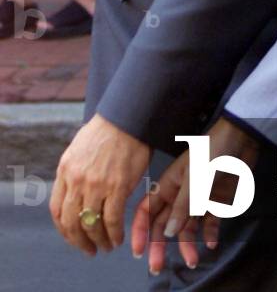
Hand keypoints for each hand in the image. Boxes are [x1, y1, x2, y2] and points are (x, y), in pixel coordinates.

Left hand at [50, 113, 149, 255]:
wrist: (127, 118)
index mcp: (65, 170)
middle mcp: (78, 180)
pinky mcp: (118, 186)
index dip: (63, 230)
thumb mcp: (78, 150)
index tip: (72, 237)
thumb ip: (73, 173)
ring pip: (92, 225)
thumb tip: (74, 198)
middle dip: (79, 242)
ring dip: (99, 241)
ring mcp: (97, 184)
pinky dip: (114, 234)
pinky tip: (118, 238)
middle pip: (71, 223)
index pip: (56, 210)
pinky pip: (113, 219)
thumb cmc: (106, 132)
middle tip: (89, 250)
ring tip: (107, 246)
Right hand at [130, 117, 259, 273]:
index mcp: (168, 185)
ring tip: (193, 260)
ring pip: (186, 228)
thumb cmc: (213, 152)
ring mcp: (199, 199)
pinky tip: (211, 243)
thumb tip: (167, 233)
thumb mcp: (194, 180)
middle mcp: (180, 195)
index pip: (147, 210)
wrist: (242, 140)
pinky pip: (209, 223)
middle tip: (158, 267)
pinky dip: (209, 234)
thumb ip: (182, 207)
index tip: (139, 251)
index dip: (140, 230)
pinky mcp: (217, 202)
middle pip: (165, 224)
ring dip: (187, 244)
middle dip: (160, 245)